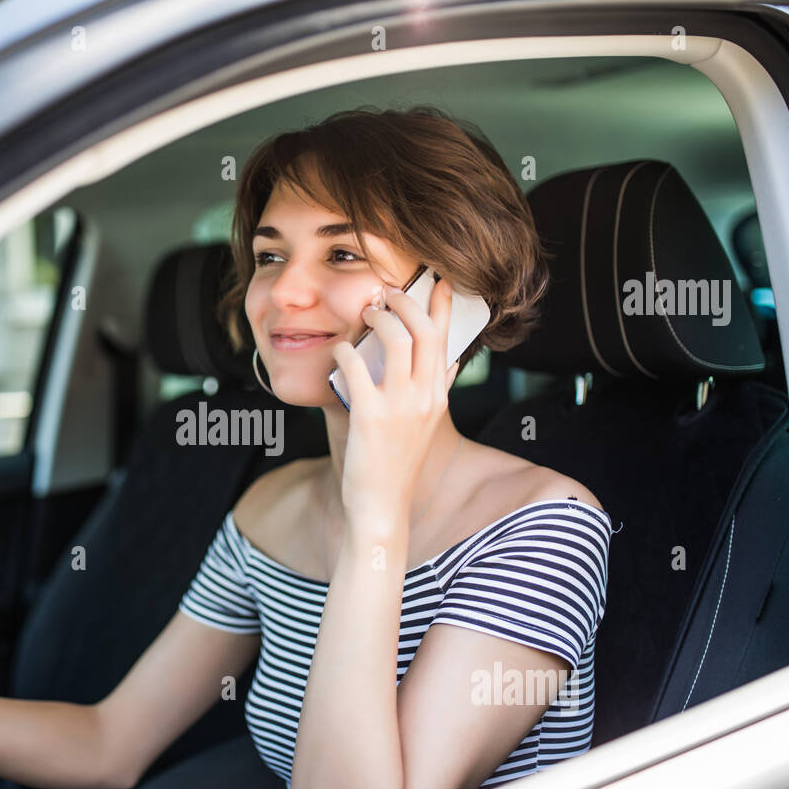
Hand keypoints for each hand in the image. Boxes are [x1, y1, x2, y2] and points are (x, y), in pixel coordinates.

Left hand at [330, 276, 460, 525]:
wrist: (382, 507)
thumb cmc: (397, 467)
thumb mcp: (427, 427)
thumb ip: (438, 392)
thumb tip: (451, 364)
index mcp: (438, 398)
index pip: (447, 340)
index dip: (444, 306)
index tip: (441, 280)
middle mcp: (425, 397)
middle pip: (425, 331)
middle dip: (406, 302)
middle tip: (388, 292)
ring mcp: (399, 406)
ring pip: (396, 339)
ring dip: (377, 318)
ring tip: (364, 314)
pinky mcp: (370, 415)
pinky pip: (356, 366)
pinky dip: (345, 350)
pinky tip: (338, 350)